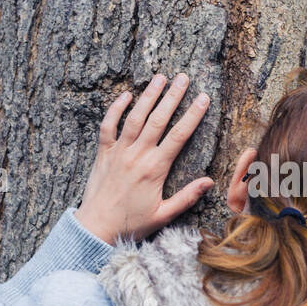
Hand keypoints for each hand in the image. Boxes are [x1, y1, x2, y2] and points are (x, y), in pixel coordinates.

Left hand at [75, 73, 213, 244]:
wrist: (96, 228)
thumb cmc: (131, 224)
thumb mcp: (164, 215)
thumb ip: (187, 197)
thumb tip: (209, 182)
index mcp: (155, 169)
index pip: (179, 136)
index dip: (193, 115)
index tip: (203, 98)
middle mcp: (137, 155)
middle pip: (158, 119)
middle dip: (173, 96)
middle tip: (184, 78)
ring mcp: (119, 152)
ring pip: (135, 117)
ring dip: (148, 96)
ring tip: (160, 77)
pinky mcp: (103, 153)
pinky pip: (108, 126)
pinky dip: (116, 108)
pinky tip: (127, 95)